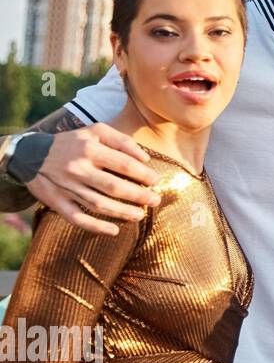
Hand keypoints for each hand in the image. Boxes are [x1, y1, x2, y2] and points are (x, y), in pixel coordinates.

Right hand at [27, 124, 160, 235]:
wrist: (28, 154)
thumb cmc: (71, 142)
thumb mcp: (95, 131)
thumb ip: (121, 140)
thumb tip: (145, 158)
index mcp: (89, 148)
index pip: (124, 164)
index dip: (143, 174)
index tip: (156, 181)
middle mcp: (77, 168)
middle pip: (114, 186)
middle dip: (139, 196)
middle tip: (156, 200)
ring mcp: (66, 187)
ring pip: (98, 204)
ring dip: (122, 212)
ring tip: (140, 216)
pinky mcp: (55, 202)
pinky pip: (77, 218)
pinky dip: (96, 227)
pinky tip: (114, 231)